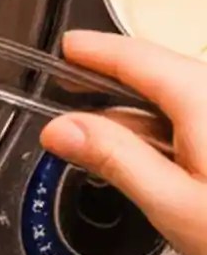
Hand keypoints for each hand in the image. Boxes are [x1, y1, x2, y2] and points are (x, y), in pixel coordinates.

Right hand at [41, 31, 206, 254]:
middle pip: (160, 75)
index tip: (67, 49)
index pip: (136, 56)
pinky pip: (204, 119)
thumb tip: (61, 128)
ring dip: (145, 117)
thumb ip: (113, 158)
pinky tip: (162, 161)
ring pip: (184, 100)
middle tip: (73, 100)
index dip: (95, 51)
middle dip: (115, 87)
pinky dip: (175, 132)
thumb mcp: (174, 205)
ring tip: (112, 143)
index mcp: (204, 99)